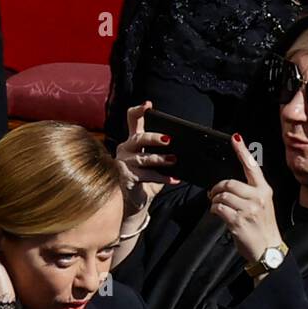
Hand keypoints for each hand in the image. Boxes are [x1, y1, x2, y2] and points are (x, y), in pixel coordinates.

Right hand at [115, 102, 177, 216]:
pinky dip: (162, 178)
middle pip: (139, 138)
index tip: (148, 105)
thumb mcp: (155, 164)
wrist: (134, 203)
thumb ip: (164, 153)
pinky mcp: (126, 177)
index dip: (139, 110)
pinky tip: (174, 179)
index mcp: (133, 140)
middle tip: (169, 139)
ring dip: (160, 159)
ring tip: (174, 160)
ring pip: (143, 158)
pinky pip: (146, 176)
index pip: (132, 120)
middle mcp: (126, 148)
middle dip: (154, 138)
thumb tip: (184, 149)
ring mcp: (124, 163)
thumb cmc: (145, 181)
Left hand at [208, 134, 281, 265]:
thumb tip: (227, 186)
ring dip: (214, 201)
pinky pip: (219, 209)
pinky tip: (217, 214)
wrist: (268, 250)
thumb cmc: (263, 228)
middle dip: (217, 188)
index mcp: (264, 190)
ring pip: (222, 196)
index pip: (252, 166)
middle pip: (229, 183)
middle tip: (213, 194)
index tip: (236, 138)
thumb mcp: (262, 205)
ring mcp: (248, 209)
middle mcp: (258, 197)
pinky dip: (214, 210)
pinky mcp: (238, 221)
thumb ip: (250, 193)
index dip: (242, 150)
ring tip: (217, 206)